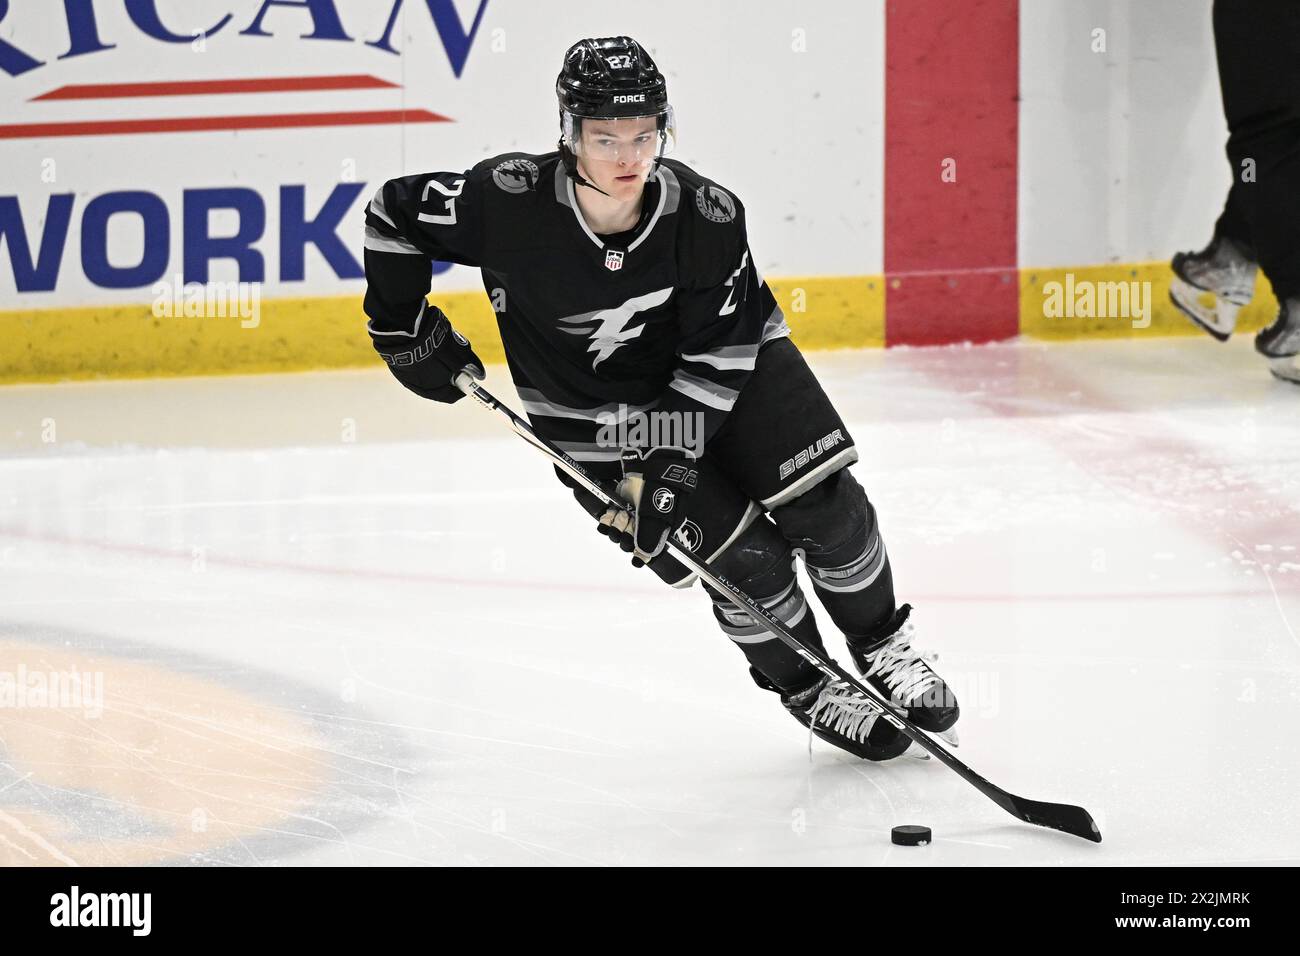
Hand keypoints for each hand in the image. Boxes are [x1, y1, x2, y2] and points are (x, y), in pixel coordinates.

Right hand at [370, 303, 483, 402]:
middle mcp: (416, 387)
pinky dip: (422, 357)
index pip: (452, 395)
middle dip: (449, 372)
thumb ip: (470, 365)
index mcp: (433, 390)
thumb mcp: (459, 353)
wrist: (402, 327)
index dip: (463, 385)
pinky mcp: (395, 363)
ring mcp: (404, 375)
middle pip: (439, 384)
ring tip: (438, 345)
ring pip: (426, 373)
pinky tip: (425, 342)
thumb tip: (481, 375)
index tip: (469, 374)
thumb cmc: (434, 344)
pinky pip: (414, 363)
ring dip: (435, 363)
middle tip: (455, 357)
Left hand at [596, 447, 697, 565]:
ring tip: (615, 518)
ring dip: (615, 527)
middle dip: (625, 536)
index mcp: (663, 525)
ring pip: (621, 529)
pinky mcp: (625, 500)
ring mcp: (636, 510)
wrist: (650, 456)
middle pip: (633, 539)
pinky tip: (605, 519)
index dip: (641, 553)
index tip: (634, 559)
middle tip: (624, 526)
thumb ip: (650, 533)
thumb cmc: (658, 482)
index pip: (651, 547)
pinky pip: (614, 515)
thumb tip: (646, 555)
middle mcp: (650, 520)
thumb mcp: (655, 510)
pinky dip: (608, 519)